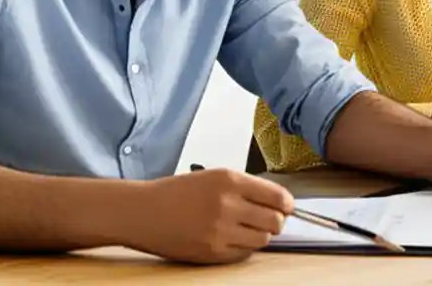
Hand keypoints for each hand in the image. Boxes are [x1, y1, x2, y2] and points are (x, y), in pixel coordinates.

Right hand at [124, 168, 293, 263]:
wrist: (144, 212)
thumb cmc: (178, 193)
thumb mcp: (215, 177)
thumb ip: (247, 188)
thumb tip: (279, 202)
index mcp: (229, 181)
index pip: (277, 196)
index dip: (287, 204)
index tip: (287, 206)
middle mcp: (227, 205)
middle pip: (275, 221)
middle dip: (276, 220)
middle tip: (269, 219)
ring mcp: (219, 231)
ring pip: (263, 239)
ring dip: (261, 234)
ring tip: (247, 228)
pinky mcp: (211, 252)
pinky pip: (244, 253)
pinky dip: (244, 247)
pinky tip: (232, 238)